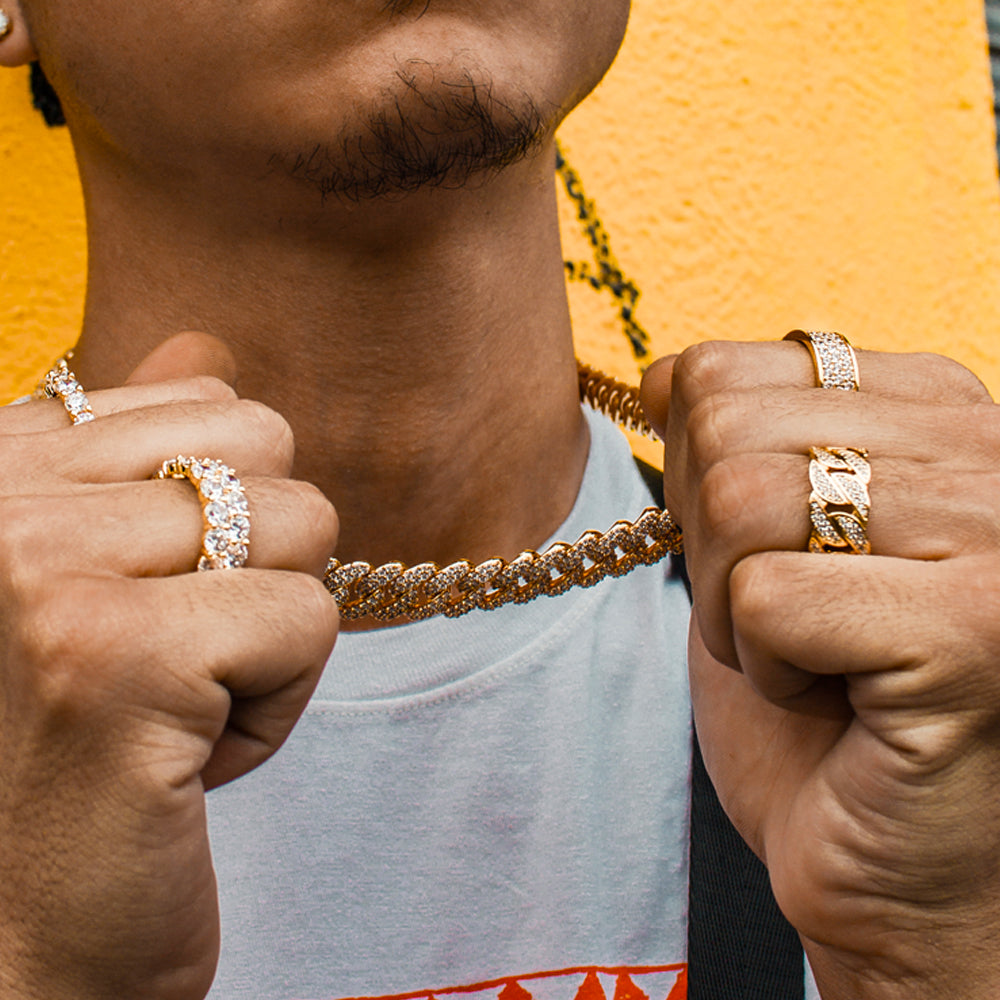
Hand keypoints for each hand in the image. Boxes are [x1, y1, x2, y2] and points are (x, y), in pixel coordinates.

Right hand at [0, 333, 339, 999]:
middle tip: (172, 660)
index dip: (221, 518)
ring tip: (177, 706)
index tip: (144, 607)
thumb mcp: (103, 578)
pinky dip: (278, 702)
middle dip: (257, 565)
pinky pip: (307, 617)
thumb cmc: (81, 746)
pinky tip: (187, 757)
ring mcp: (42, 576)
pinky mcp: (115, 660)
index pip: (206, 398)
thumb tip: (204, 341)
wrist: (31, 927)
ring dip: (269, 636)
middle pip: (267, 449)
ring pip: (302, 526)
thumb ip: (140, 450)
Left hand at [642, 340, 999, 997]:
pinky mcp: (968, 633)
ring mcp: (991, 538)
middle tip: (780, 619)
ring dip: (730, 607)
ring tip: (803, 658)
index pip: (733, 369)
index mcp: (937, 412)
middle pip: (726, 426)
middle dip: (709, 544)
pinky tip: (830, 703)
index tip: (756, 551)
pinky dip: (759, 666)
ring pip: (740, 501)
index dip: (698, 476)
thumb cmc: (825, 705)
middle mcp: (984, 453)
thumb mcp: (764, 543)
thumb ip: (733, 445)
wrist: (890, 861)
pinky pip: (765, 598)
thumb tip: (664, 374)